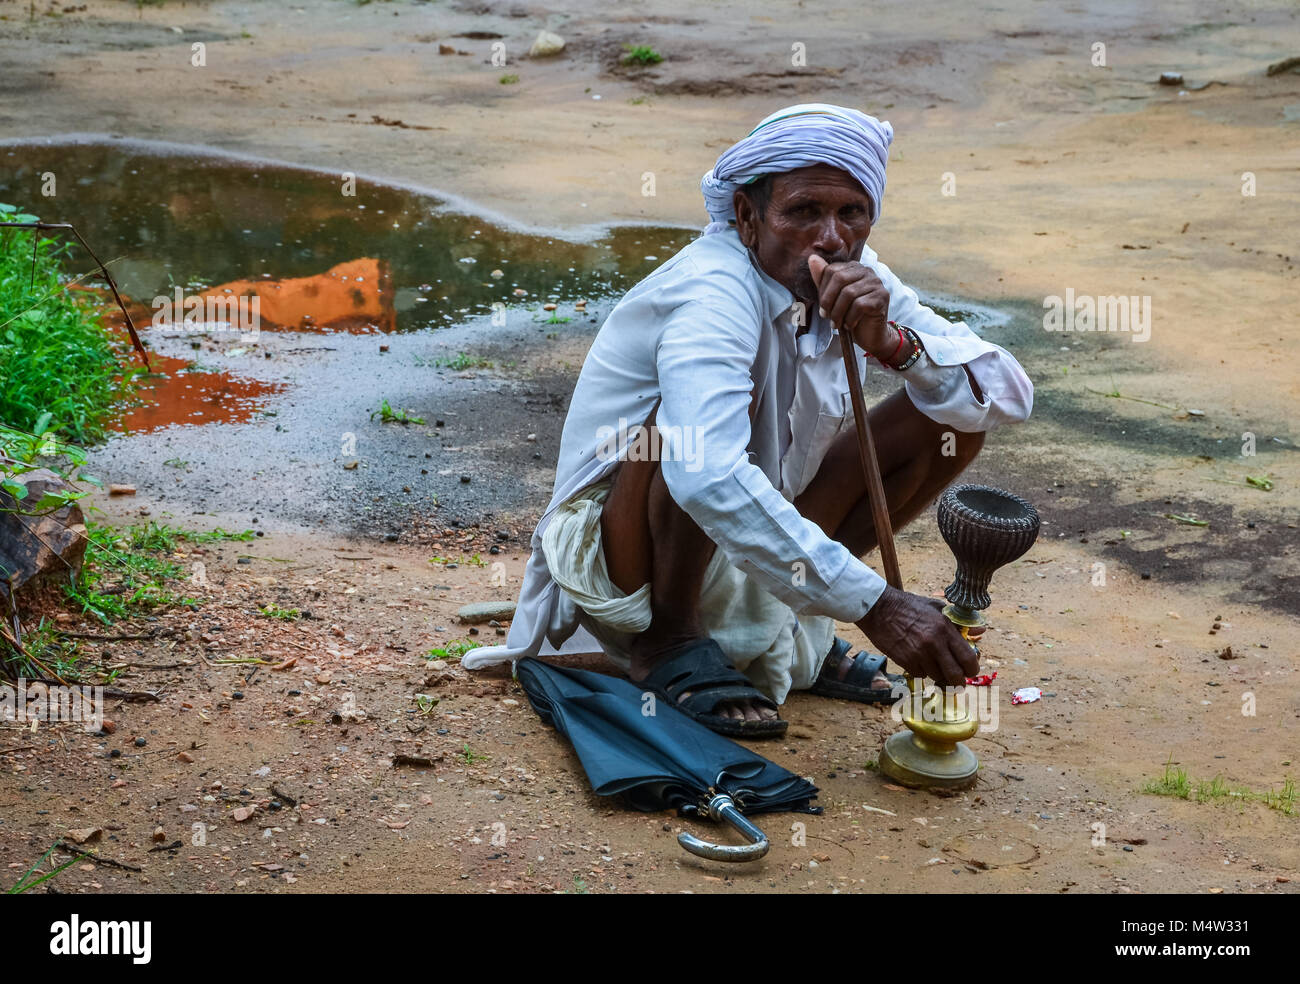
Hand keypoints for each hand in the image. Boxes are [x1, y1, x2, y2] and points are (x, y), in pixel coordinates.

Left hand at [807, 254, 891, 355]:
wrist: (870, 334)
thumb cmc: (850, 314)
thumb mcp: (832, 297)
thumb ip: (822, 279)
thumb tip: (812, 258)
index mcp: (853, 268)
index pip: (831, 270)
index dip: (823, 291)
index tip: (823, 308)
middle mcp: (866, 271)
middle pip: (839, 279)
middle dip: (828, 301)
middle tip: (826, 316)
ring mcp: (876, 283)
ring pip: (849, 293)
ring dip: (838, 313)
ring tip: (837, 324)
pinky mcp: (882, 296)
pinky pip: (860, 305)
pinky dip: (850, 318)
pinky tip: (849, 325)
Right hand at [855, 585, 982, 685]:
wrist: (880, 609)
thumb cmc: (910, 606)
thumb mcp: (937, 608)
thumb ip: (959, 622)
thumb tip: (980, 632)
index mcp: (945, 629)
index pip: (968, 659)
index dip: (972, 669)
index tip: (970, 670)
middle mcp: (934, 644)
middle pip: (955, 676)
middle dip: (959, 681)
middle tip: (957, 679)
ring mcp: (919, 654)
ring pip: (937, 677)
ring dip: (937, 673)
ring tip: (932, 662)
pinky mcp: (905, 661)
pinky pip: (920, 675)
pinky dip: (921, 670)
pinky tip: (916, 659)